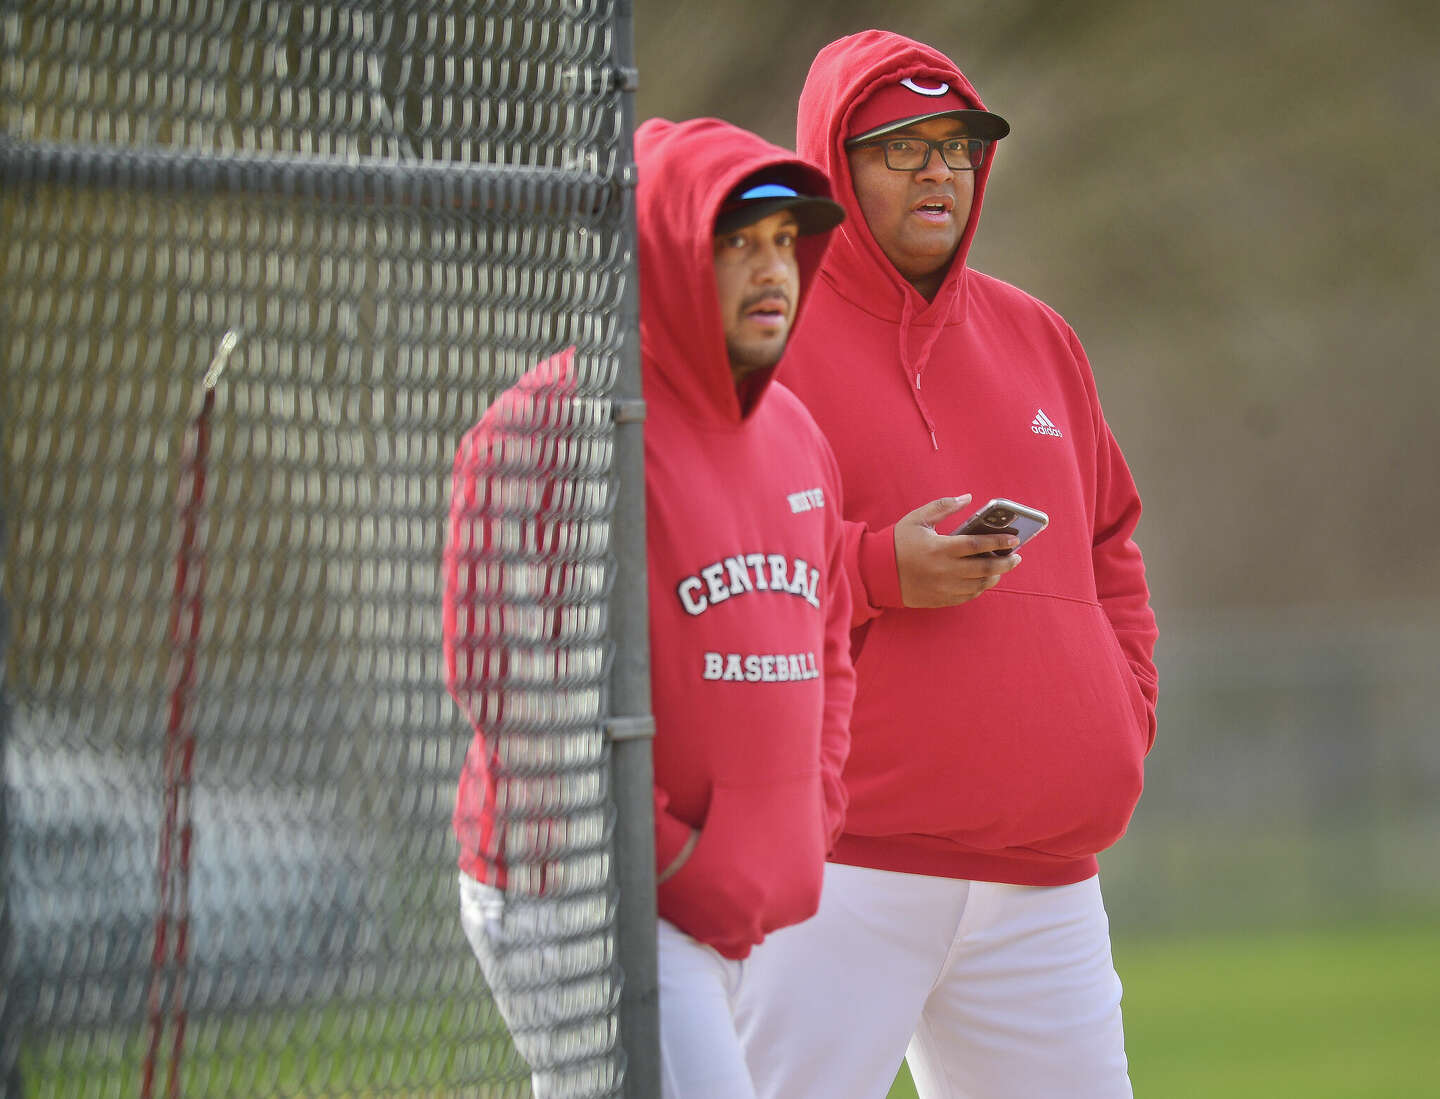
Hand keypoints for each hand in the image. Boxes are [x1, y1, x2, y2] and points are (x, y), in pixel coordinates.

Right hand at [894, 495, 1021, 607]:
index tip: (1014, 539)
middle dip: (1006, 562)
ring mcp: (944, 588)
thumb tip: (967, 498)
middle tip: (1017, 557)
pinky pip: (968, 596)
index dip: (999, 542)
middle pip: (985, 568)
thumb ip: (943, 506)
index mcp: (941, 548)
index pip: (978, 545)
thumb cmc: (898, 542)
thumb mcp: (918, 518)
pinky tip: (984, 580)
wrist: (877, 572)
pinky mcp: (940, 599)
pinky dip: (979, 588)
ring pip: (979, 585)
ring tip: (1002, 568)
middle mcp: (945, 570)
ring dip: (995, 576)